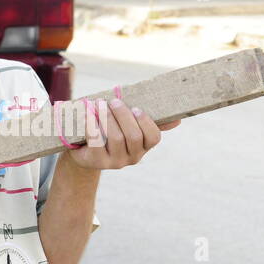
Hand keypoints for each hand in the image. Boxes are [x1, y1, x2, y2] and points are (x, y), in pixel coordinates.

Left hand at [67, 98, 181, 169]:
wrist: (85, 150)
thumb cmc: (111, 131)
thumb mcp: (129, 126)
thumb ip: (149, 121)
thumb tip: (178, 120)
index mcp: (143, 146)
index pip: (154, 137)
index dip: (146, 122)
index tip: (136, 108)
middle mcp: (132, 157)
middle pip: (133, 136)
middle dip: (124, 115)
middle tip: (114, 101)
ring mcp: (114, 161)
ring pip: (115, 137)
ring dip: (107, 117)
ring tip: (99, 104)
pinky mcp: (96, 161)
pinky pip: (96, 140)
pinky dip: (92, 123)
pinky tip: (88, 113)